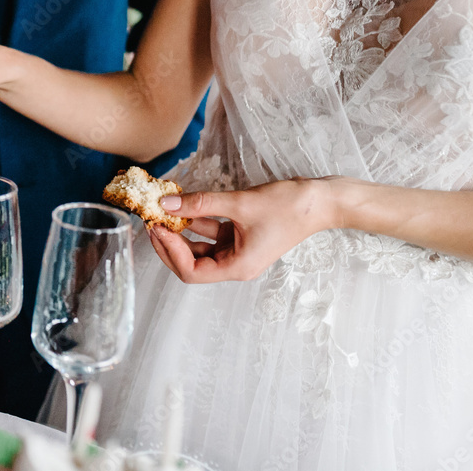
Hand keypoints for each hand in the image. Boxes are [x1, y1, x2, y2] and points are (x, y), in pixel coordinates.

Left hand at [147, 178, 336, 282]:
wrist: (320, 201)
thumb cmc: (288, 207)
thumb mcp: (240, 202)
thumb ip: (200, 203)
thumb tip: (166, 203)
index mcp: (237, 267)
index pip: (192, 272)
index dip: (170, 252)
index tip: (157, 228)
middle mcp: (235, 264)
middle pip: (191, 263)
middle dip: (169, 244)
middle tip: (153, 221)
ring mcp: (236, 250)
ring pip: (198, 246)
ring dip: (180, 230)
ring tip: (163, 210)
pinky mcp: (239, 235)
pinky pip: (210, 232)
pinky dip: (196, 220)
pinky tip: (183, 204)